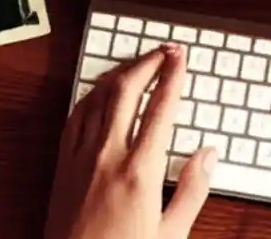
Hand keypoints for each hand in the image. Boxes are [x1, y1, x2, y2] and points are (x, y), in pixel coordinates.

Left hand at [45, 45, 217, 238]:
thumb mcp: (171, 234)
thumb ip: (192, 190)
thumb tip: (208, 155)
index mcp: (139, 172)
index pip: (160, 109)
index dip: (173, 77)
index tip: (181, 59)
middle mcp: (107, 157)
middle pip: (128, 91)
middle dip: (148, 63)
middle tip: (166, 50)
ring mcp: (81, 157)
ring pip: (99, 97)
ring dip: (121, 72)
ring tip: (140, 62)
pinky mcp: (62, 164)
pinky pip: (76, 115)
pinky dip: (93, 94)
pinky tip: (103, 90)